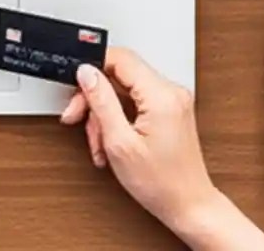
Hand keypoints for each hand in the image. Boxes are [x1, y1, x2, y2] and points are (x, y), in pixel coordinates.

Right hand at [60, 49, 217, 229]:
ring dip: (105, 114)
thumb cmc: (161, 183)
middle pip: (120, 75)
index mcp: (162, 95)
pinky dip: (119, 119)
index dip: (93, 69)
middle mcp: (172, 92)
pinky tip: (111, 141)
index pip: (121, 58)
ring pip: (125, 91)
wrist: (188, 205)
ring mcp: (173, 101)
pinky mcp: (170, 110)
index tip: (76, 87)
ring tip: (99, 143)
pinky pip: (137, 102)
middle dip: (95, 99)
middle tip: (78, 118)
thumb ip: (102, 102)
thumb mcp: (120, 143)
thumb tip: (87, 73)